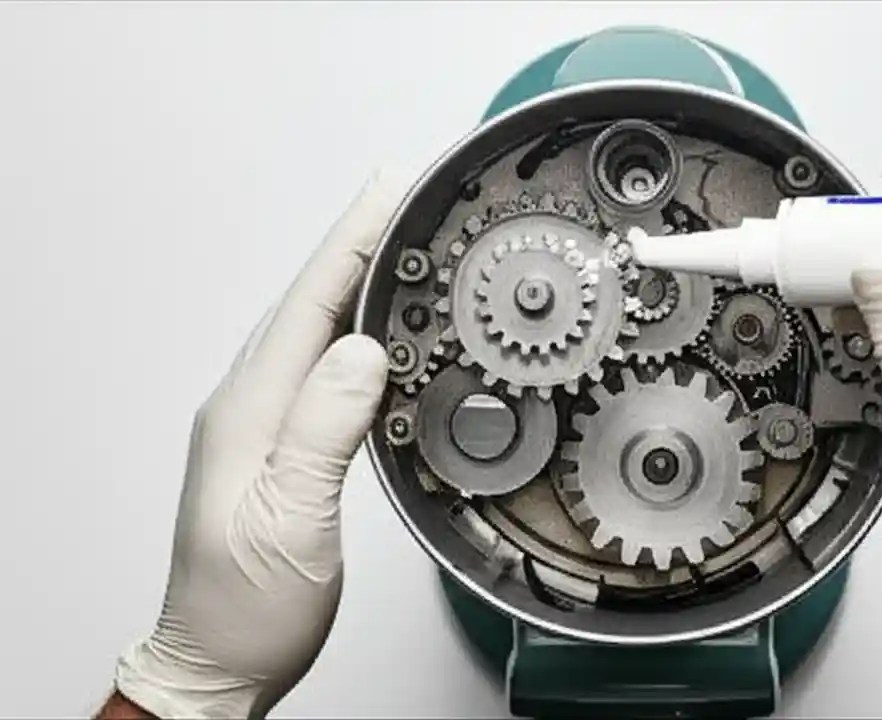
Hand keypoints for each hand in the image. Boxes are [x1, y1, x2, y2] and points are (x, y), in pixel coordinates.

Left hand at [112, 172, 404, 717]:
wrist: (218, 658)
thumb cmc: (247, 606)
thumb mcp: (290, 520)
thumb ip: (323, 429)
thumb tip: (363, 352)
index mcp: (248, 412)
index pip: (308, 306)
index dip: (351, 242)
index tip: (389, 191)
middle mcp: (248, 405)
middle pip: (309, 301)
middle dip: (358, 241)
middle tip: (405, 196)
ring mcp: (259, 421)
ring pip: (314, 327)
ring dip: (356, 278)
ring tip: (398, 238)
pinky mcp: (277, 441)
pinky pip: (319, 364)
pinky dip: (352, 327)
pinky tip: (375, 324)